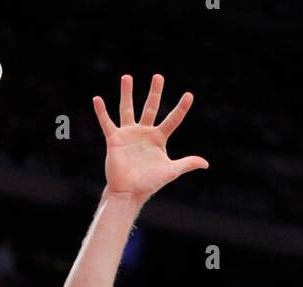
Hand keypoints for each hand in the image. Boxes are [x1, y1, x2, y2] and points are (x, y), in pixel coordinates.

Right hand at [94, 74, 207, 202]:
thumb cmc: (149, 183)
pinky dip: (102, 112)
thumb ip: (187, 164)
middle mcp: (144, 132)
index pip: (172, 120)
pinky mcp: (115, 139)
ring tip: (127, 77)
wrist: (129, 192)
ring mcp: (129, 134)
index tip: (189, 95)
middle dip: (155, 92)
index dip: (181, 108)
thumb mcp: (171, 171)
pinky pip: (107, 123)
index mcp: (158, 138)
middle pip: (150, 107)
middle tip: (158, 77)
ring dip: (127, 93)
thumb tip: (205, 164)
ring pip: (127, 109)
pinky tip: (97, 99)